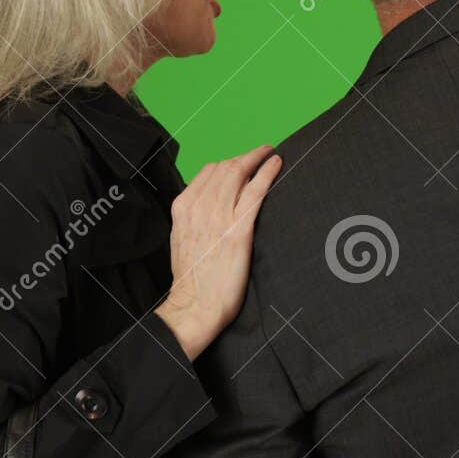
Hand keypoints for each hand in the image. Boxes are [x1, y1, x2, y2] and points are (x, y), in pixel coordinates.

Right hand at [157, 145, 282, 359]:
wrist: (195, 305)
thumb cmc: (192, 277)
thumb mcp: (182, 237)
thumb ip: (194, 216)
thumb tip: (211, 202)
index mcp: (184, 207)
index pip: (209, 171)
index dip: (229, 163)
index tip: (243, 161)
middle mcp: (199, 207)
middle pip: (226, 168)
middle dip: (246, 157)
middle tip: (262, 152)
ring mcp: (219, 217)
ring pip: (240, 174)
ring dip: (258, 159)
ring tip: (270, 155)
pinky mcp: (239, 231)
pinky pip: (255, 192)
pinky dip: (267, 174)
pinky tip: (276, 165)